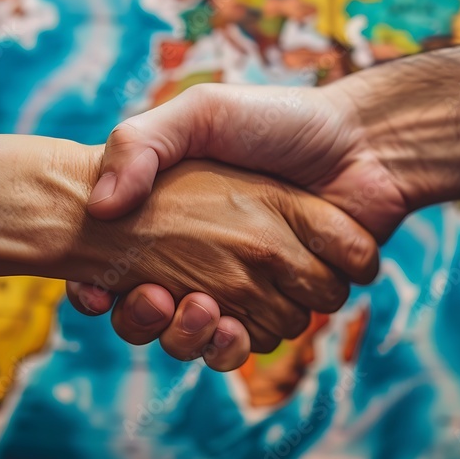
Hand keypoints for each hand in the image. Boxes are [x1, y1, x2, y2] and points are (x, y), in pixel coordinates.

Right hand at [74, 31, 459, 350]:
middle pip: (153, 318)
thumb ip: (142, 144)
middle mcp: (208, 258)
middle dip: (144, 321)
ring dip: (187, 337)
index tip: (95, 291)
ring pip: (197, 340)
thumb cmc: (279, 122)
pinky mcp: (288, 306)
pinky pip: (250, 345)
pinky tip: (229, 326)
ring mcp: (248, 287)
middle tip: (154, 297)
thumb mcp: (201, 113)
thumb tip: (101, 206)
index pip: (120, 270)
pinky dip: (234, 345)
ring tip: (194, 307)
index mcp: (180, 221)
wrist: (364, 144)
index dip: (100, 291)